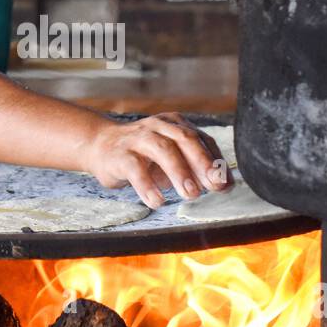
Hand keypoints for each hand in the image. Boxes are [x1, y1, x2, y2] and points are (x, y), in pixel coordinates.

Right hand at [80, 113, 233, 208]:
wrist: (100, 145)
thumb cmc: (143, 154)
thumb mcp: (171, 157)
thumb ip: (196, 168)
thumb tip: (225, 184)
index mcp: (175, 124)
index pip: (201, 139)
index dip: (215, 161)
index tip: (225, 184)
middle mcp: (159, 126)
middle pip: (185, 139)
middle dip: (202, 162)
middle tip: (214, 186)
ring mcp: (138, 138)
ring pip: (163, 150)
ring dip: (180, 172)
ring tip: (191, 194)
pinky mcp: (120, 155)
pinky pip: (135, 169)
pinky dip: (148, 185)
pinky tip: (157, 201)